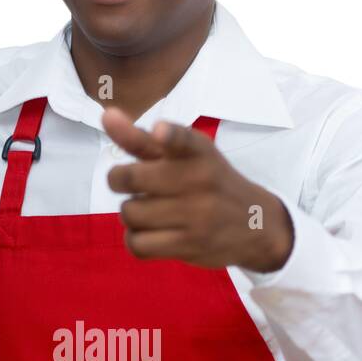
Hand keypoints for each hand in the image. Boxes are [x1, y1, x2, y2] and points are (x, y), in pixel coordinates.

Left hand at [103, 106, 294, 270]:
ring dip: (131, 213)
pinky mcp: (188, 244)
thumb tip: (106, 116)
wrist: (255, 225)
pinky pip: (137, 243)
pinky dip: (136, 239)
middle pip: (130, 178)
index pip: (183, 139)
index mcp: (198, 151)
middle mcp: (198, 179)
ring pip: (129, 213)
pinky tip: (152, 233)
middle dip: (119, 180)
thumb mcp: (183, 155)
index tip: (160, 131)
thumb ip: (141, 138)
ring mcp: (195, 214)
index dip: (169, 134)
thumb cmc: (208, 183)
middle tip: (133, 185)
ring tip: (150, 211)